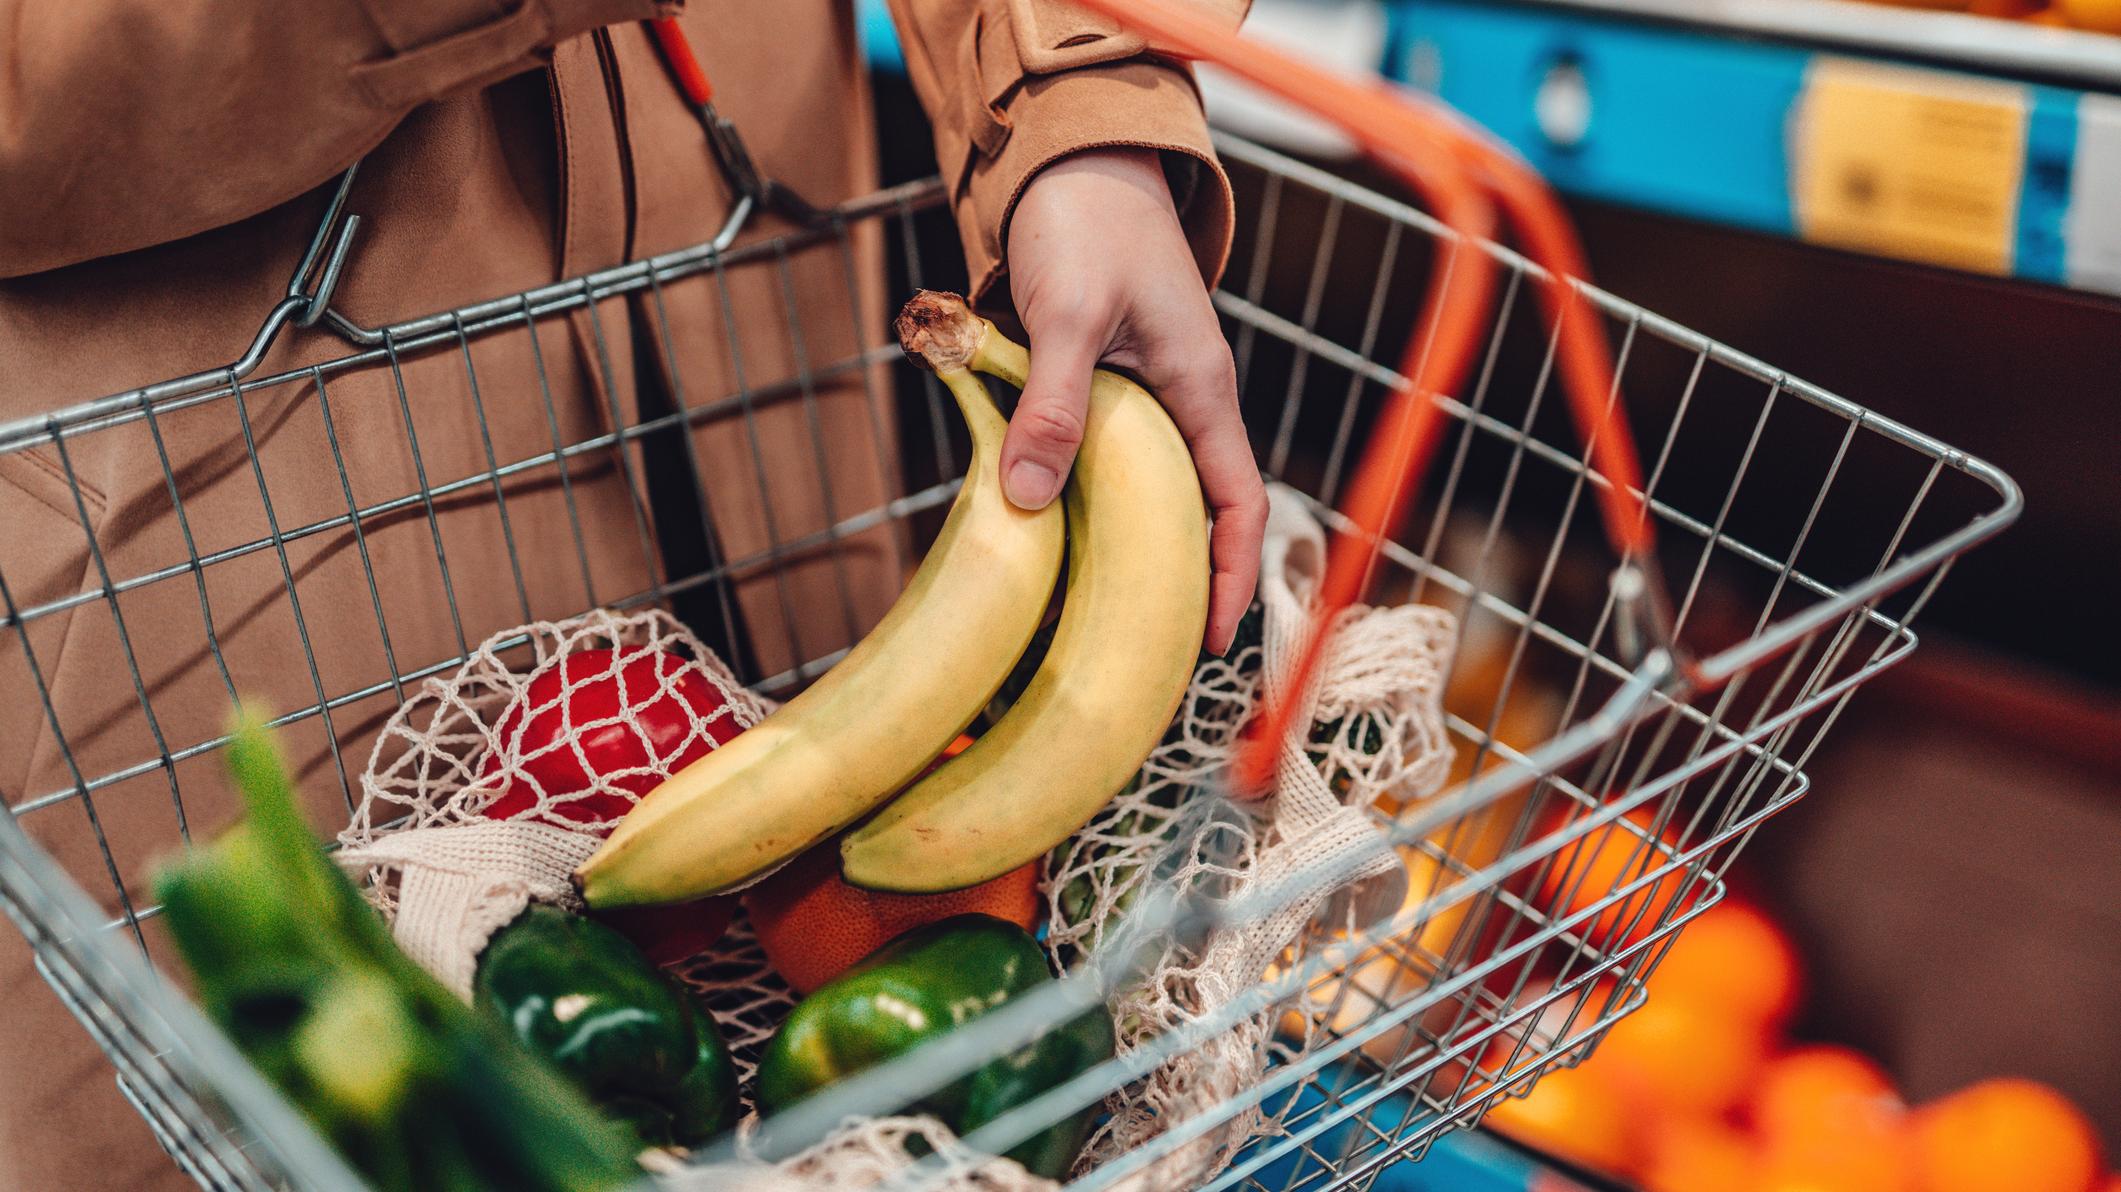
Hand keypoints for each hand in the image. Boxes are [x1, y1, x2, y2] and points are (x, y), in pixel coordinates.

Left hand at [1003, 147, 1265, 654]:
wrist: (1073, 161)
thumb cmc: (1084, 223)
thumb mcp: (1066, 314)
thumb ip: (1051, 404)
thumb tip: (1028, 500)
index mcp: (1200, 391)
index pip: (1238, 503)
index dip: (1230, 577)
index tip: (1207, 641)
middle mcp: (1183, 402)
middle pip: (1197, 511)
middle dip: (1177, 581)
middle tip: (1137, 650)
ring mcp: (1146, 396)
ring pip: (1146, 490)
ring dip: (1123, 544)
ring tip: (1088, 611)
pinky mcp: (1106, 385)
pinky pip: (1104, 460)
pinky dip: (1081, 499)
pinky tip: (1045, 531)